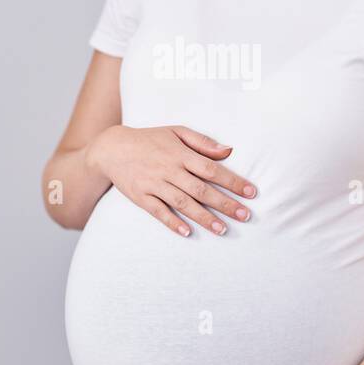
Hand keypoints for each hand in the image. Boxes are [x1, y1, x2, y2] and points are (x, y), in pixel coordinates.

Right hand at [84, 125, 256, 236]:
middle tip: (245, 216)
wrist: (112, 148)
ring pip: (183, 203)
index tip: (251, 193)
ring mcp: (154, 184)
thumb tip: (229, 151)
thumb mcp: (176, 132)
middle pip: (201, 189)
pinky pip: (158, 212)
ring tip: (223, 230)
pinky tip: (188, 232)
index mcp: (180, 154)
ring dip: (204, 218)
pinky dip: (172, 223)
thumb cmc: (150, 139)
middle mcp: (169, 170)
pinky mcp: (141, 197)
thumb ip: (203, 142)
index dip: (232, 181)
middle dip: (225, 204)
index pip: (212, 169)